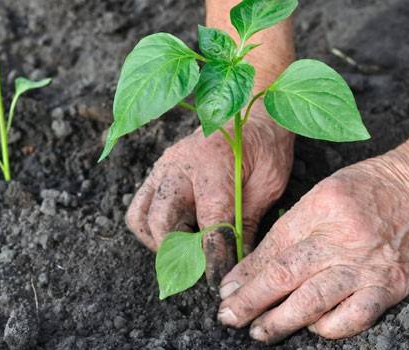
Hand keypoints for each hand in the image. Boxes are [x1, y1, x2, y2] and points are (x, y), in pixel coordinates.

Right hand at [126, 108, 293, 276]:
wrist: (249, 112)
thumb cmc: (264, 146)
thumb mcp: (269, 184)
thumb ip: (249, 222)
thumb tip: (239, 262)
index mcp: (213, 166)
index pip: (209, 222)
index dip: (212, 256)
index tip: (216, 282)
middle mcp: (179, 166)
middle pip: (161, 222)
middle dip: (179, 252)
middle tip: (199, 268)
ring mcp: (162, 169)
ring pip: (140, 217)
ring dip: (159, 242)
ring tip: (186, 251)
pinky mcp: (156, 174)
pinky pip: (140, 208)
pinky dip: (153, 229)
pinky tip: (179, 234)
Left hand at [217, 142, 408, 342]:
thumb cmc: (370, 189)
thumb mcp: (323, 196)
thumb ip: (289, 230)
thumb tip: (253, 267)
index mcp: (318, 209)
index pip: (272, 248)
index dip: (245, 274)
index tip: (226, 291)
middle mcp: (339, 238)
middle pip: (284, 275)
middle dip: (251, 301)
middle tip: (229, 316)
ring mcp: (365, 265)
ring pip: (313, 301)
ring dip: (280, 321)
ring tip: (259, 331)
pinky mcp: (389, 286)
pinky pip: (354, 316)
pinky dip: (329, 327)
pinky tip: (313, 327)